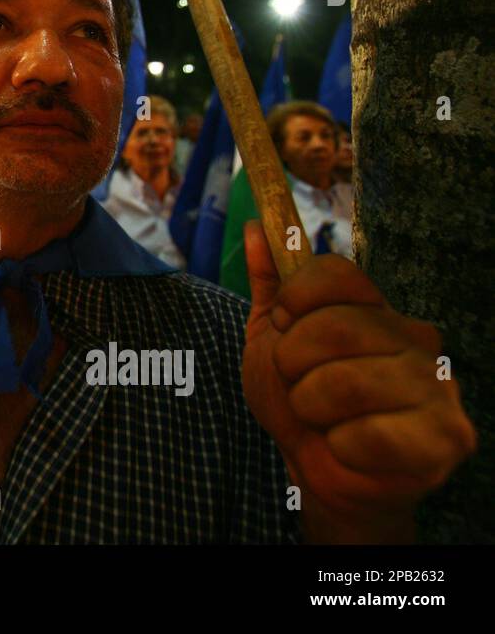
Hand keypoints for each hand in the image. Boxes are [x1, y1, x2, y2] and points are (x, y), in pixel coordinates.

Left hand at [241, 222, 475, 533]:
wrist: (319, 475)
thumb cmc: (300, 404)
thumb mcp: (271, 340)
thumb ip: (268, 285)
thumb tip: (255, 225)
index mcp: (376, 308)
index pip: (332, 272)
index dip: (292, 302)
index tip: (284, 328)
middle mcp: (415, 337)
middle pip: (334, 326)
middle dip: (292, 364)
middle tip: (298, 386)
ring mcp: (436, 385)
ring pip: (346, 382)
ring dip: (311, 408)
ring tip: (321, 419)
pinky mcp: (445, 436)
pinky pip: (370, 433)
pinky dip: (340, 446)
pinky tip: (348, 447)